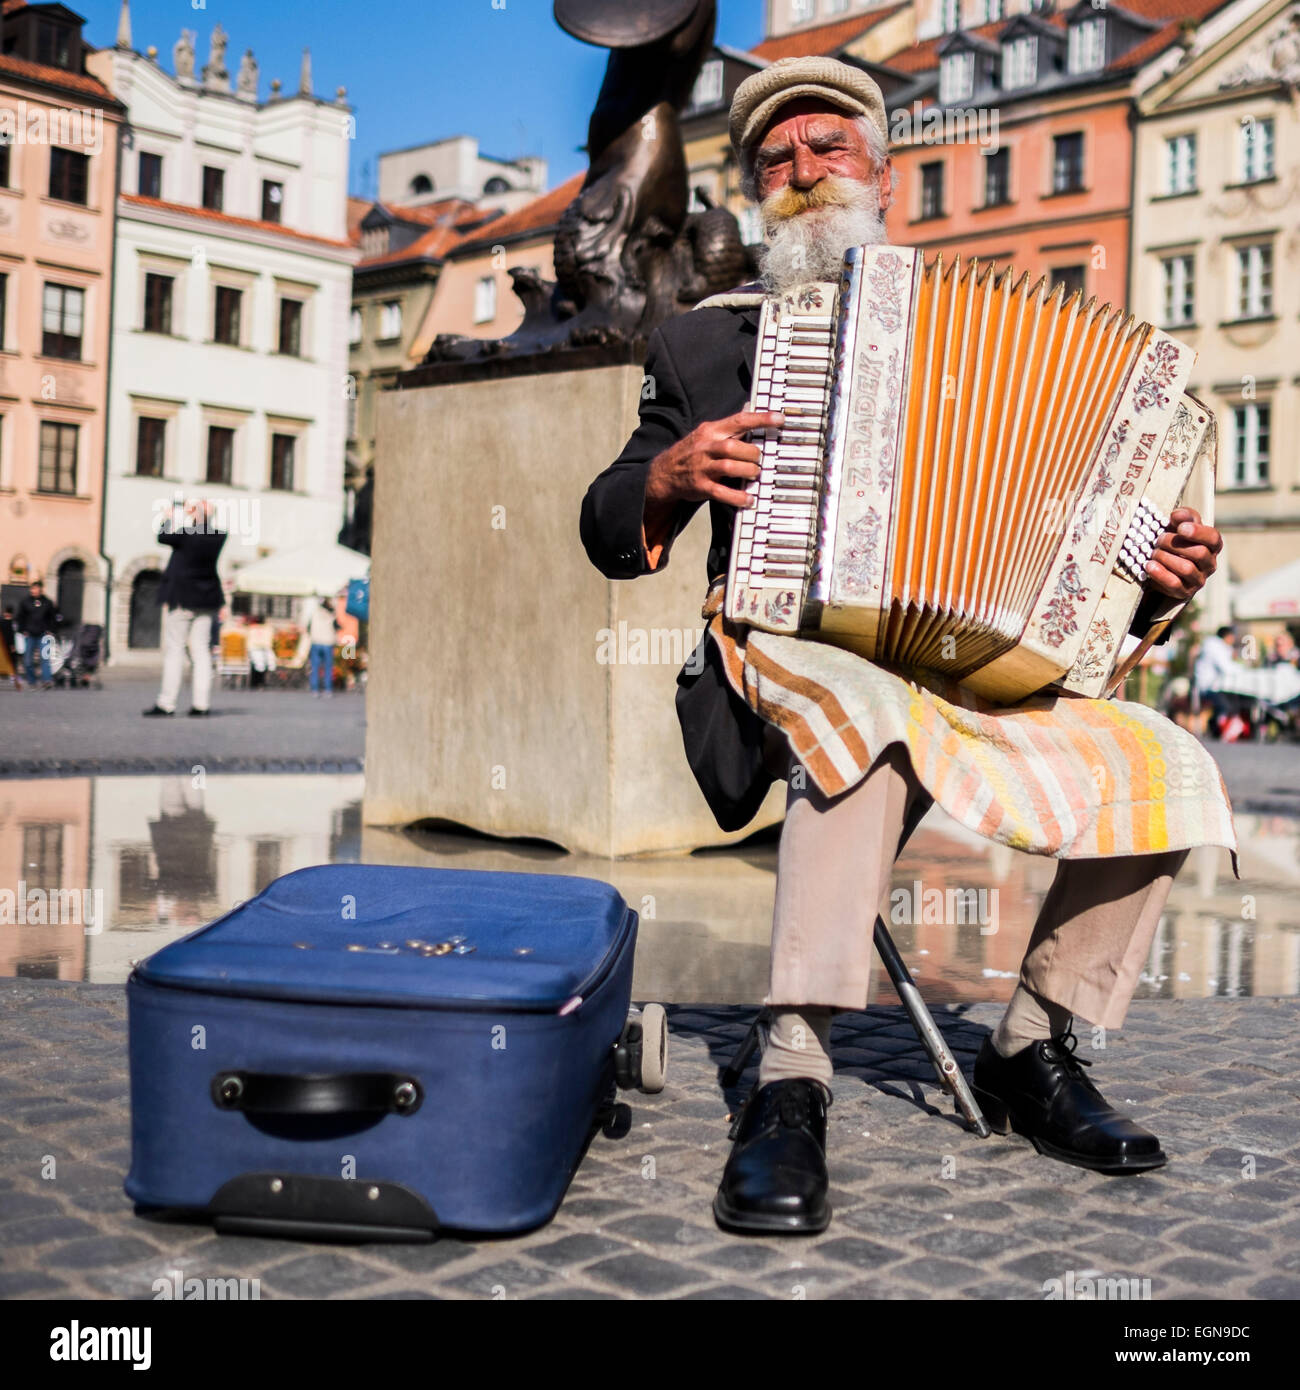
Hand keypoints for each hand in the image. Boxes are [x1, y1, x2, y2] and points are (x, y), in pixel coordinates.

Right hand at [644, 409, 782, 520]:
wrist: (664, 473)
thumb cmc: (692, 453)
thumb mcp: (707, 435)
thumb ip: (729, 427)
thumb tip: (750, 410)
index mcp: (710, 431)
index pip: (738, 420)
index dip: (760, 419)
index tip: (779, 419)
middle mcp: (706, 447)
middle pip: (734, 446)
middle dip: (752, 454)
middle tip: (758, 459)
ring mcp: (702, 467)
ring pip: (729, 467)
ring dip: (747, 471)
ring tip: (753, 474)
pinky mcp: (700, 486)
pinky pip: (721, 493)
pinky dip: (738, 497)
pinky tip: (749, 499)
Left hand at [1145, 507, 1221, 601]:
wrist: (1163, 568)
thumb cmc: (1176, 541)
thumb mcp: (1180, 526)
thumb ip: (1183, 517)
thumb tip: (1177, 515)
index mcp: (1212, 546)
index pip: (1213, 538)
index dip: (1198, 533)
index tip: (1180, 528)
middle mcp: (1209, 563)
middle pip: (1199, 553)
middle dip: (1175, 544)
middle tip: (1159, 539)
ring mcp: (1198, 579)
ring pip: (1187, 569)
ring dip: (1166, 558)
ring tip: (1153, 552)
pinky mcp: (1184, 592)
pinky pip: (1174, 584)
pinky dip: (1160, 574)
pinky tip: (1149, 565)